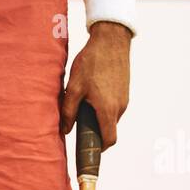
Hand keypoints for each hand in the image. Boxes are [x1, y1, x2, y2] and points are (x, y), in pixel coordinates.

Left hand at [59, 22, 130, 148]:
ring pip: (111, 118)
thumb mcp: (74, 87)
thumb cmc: (91, 62)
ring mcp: (124, 99)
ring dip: (98, 119)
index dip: (99, 149)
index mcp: (107, 109)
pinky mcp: (125, 91)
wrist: (111, 39)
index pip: (109, 140)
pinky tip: (91, 96)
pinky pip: (114, 107)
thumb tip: (65, 130)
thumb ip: (68, 111)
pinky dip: (103, 109)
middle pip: (108, 130)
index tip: (88, 150)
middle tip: (78, 126)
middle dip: (94, 132)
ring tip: (83, 107)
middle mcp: (120, 107)